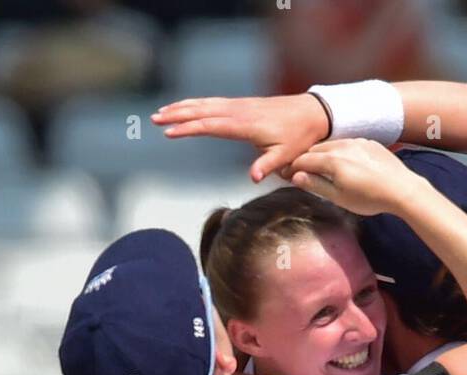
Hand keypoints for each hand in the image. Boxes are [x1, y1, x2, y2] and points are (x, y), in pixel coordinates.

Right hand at [151, 93, 330, 183]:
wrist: (311, 113)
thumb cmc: (299, 138)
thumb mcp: (286, 156)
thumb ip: (267, 166)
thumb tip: (252, 178)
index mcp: (245, 125)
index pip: (210, 125)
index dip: (189, 128)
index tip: (170, 131)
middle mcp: (238, 111)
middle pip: (202, 111)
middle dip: (177, 115)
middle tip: (155, 119)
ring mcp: (239, 106)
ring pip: (204, 104)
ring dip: (182, 107)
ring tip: (161, 112)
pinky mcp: (241, 105)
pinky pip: (213, 103)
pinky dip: (195, 104)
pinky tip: (185, 108)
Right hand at [286, 139, 424, 217]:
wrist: (402, 189)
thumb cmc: (370, 198)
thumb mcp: (339, 197)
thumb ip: (316, 185)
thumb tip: (296, 177)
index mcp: (332, 160)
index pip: (304, 160)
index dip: (293, 167)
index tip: (287, 174)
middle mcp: (342, 146)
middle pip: (316, 150)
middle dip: (306, 159)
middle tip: (301, 171)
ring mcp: (357, 141)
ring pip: (332, 144)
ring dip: (322, 154)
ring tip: (320, 166)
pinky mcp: (369, 142)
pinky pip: (348, 143)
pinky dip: (339, 151)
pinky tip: (343, 162)